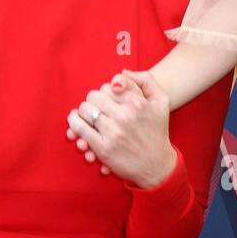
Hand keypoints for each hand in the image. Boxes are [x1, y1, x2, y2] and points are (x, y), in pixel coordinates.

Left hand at [66, 70, 177, 188]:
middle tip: (97, 107)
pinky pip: (80, 128)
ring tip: (88, 115)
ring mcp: (113, 133)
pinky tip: (77, 123)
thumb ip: (146, 80)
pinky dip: (74, 123)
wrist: (157, 165)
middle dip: (94, 100)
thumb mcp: (161, 101)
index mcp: (137, 103)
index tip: (108, 97)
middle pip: (94, 96)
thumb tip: (121, 72)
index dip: (106, 90)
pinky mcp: (103, 148)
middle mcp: (125, 116)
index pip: (109, 86)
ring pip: (85, 110)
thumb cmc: (158, 132)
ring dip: (83, 111)